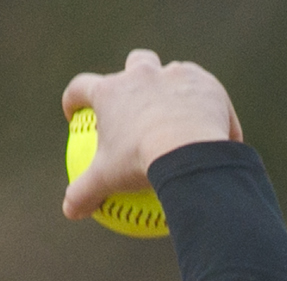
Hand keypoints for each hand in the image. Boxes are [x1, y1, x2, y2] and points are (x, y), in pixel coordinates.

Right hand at [61, 49, 240, 221]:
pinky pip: (209, 95)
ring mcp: (174, 75)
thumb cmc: (142, 163)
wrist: (190, 152)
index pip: (81, 87)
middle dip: (135, 72)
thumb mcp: (108, 180)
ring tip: (184, 111)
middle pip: (135, 63)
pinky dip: (211, 109)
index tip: (76, 112)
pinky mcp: (206, 83)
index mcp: (109, 91)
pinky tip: (217, 129)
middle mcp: (141, 75)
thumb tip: (70, 211)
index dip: (75, 98)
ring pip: (175, 73)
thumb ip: (85, 193)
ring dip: (177, 88)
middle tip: (139, 96)